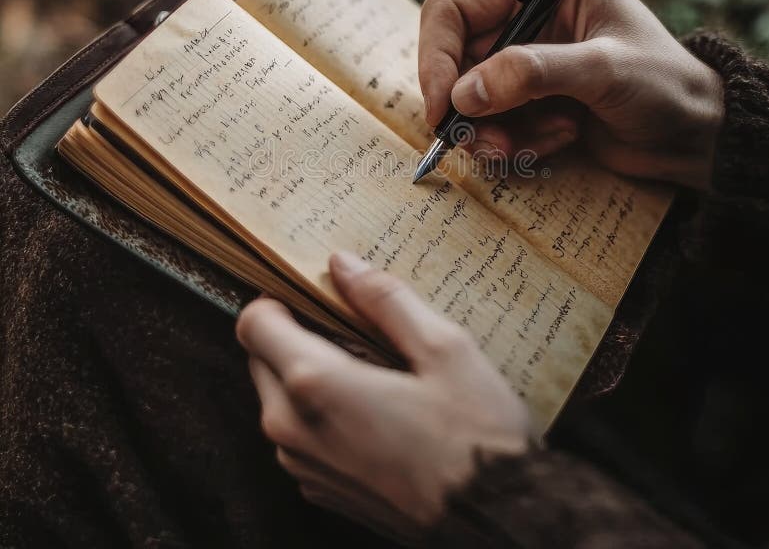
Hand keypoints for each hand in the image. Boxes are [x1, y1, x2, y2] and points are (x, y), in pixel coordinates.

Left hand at [236, 252, 529, 538]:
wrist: (497, 523)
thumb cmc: (476, 436)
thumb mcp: (444, 349)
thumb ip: (385, 299)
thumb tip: (342, 264)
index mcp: (316, 385)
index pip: (253, 323)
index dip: (280, 298)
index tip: (317, 293)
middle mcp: (293, 428)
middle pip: (262, 357)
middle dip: (296, 333)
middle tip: (355, 327)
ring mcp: (302, 465)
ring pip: (277, 396)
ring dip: (309, 373)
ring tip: (374, 369)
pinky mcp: (319, 488)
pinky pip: (299, 432)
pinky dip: (321, 410)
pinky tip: (376, 409)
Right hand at [418, 0, 723, 189]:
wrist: (693, 135)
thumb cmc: (664, 85)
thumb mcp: (604, 70)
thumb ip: (532, 74)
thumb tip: (462, 96)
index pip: (455, 8)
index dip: (437, 54)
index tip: (443, 105)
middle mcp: (524, 21)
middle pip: (454, 60)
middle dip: (467, 106)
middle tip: (483, 142)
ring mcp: (523, 64)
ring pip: (468, 100)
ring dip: (491, 131)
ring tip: (528, 147)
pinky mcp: (526, 102)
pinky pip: (491, 126)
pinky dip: (515, 143)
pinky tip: (560, 140)